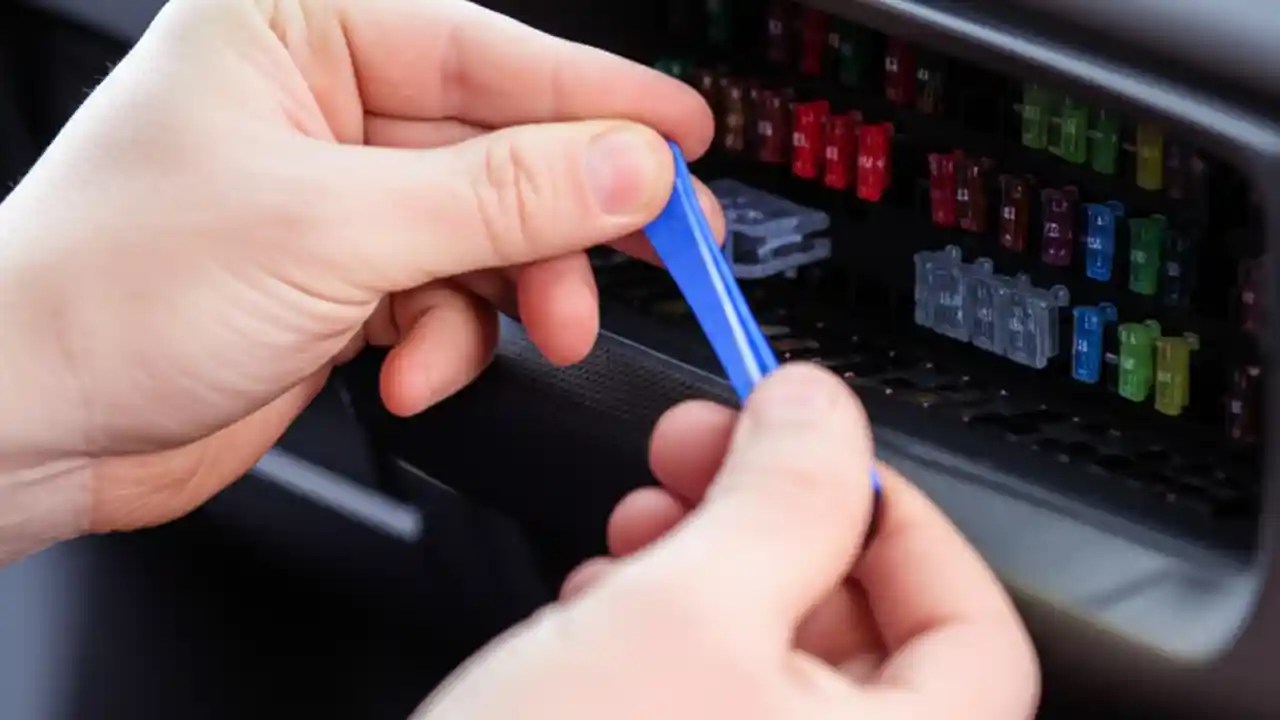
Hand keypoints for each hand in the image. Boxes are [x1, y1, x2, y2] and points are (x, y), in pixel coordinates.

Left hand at [0, 0, 720, 540]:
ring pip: (488, 229)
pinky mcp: (343, 274)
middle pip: (503, 143)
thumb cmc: (108, 292)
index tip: (687, 136)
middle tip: (656, 253)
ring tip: (528, 335)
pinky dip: (446, 340)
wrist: (28, 424)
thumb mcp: (333, 228)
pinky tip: (406, 370)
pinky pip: (448, 294)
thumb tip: (625, 167)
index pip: (490, 48)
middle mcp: (321, 103)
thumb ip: (499, 196)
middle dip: (570, 215)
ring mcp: (337, 194)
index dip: (602, 96)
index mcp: (299, 29)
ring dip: (513, 293)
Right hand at [414, 365, 1040, 719]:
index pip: (968, 622)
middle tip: (701, 455)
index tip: (815, 447)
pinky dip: (664, 632)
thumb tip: (824, 410)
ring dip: (705, 567)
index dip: (892, 511)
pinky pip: (707, 699)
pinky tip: (600, 606)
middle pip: (859, 631)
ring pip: (770, 659)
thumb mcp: (687, 611)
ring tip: (633, 530)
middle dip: (770, 523)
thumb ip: (782, 494)